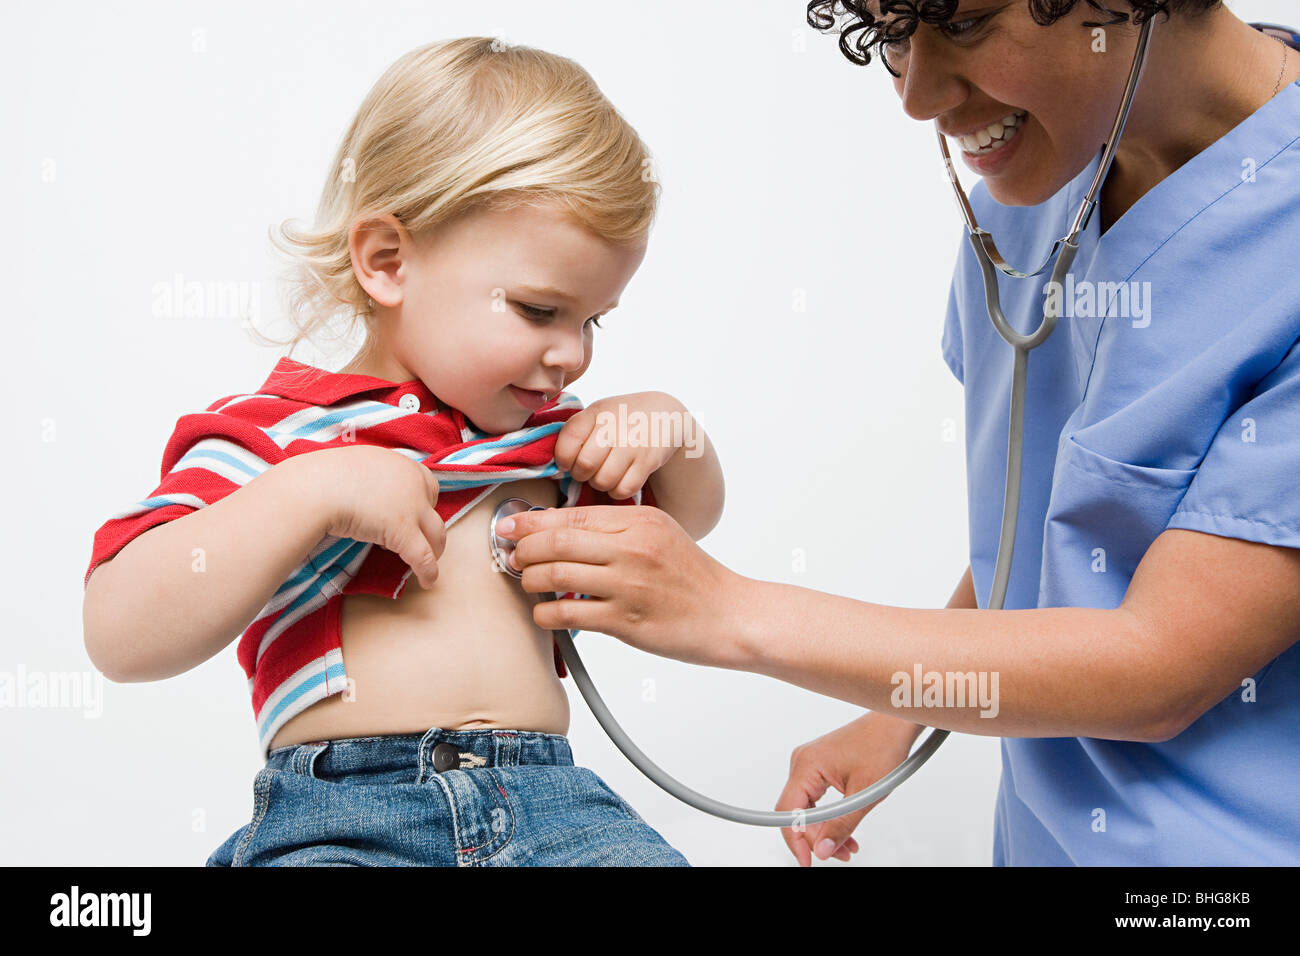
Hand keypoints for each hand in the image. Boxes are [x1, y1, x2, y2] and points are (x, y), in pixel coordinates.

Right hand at [294, 445, 445, 589]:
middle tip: (416, 536)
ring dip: (434, 549)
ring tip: (427, 564)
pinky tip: (427, 582)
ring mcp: (412, 507)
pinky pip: (423, 556)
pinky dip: (428, 571)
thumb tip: (361, 489)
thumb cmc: (322, 477)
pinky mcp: (404, 531)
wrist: (315, 489)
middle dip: (428, 522)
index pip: (425, 482)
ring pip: (436, 532)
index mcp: (399, 464)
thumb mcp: (354, 467)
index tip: (411, 513)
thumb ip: (368, 477)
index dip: (422, 500)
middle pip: (434, 505)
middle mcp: (412, 482)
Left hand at [493, 504, 746, 668]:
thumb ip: (617, 527)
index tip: (509, 526)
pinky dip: (546, 614)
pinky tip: (547, 613)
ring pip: (555, 576)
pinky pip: (568, 614)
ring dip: (530, 580)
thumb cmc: (692, 576)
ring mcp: (628, 585)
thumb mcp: (660, 533)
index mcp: (638, 520)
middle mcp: (632, 548)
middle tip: (513, 557)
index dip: (531, 521)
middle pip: (556, 541)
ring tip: (529, 584)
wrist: (729, 614)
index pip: (571, 514)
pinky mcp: (625, 622)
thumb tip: (561, 527)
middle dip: (523, 550)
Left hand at [556, 391, 684, 498]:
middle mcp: (615, 425)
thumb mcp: (598, 414)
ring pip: (603, 481)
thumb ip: (576, 434)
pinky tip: (621, 479)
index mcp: (596, 412)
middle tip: (589, 471)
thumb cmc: (620, 419)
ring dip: (600, 484)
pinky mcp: (649, 461)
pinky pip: (624, 489)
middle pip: (584, 466)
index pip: (567, 443)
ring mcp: (634, 443)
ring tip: (605, 473)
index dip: (564, 460)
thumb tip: (554, 467)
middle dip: (582, 475)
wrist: (664, 415)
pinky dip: (619, 491)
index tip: (569, 462)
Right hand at [775, 712, 925, 865]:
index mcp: (807, 765)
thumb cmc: (882, 745)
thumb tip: (823, 850)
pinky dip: (829, 816)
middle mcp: (803, 762)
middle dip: (817, 838)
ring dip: (825, 829)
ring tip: (847, 846)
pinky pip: (816, 798)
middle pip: (797, 812)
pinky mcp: (819, 766)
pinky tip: (844, 829)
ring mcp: (810, 763)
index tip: (808, 861)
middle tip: (839, 854)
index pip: (788, 812)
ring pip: (807, 807)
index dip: (796, 840)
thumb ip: (842, 825)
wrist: (893, 724)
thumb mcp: (865, 794)